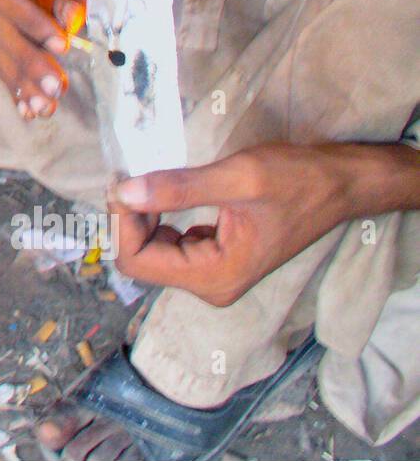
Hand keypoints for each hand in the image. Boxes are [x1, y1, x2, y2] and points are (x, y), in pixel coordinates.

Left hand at [108, 144, 356, 306]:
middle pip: (140, 259)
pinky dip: (156, 219)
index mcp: (214, 276)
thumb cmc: (297, 180)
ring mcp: (212, 274)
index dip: (122, 222)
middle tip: (127, 176)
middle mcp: (209, 285)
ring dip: (139, 217)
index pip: (136, 261)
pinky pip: (168, 244)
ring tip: (142, 181)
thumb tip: (124, 193)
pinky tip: (161, 194)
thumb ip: (179, 188)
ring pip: (150, 251)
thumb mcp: (238, 177)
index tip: (122, 182)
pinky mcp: (214, 257)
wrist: (339, 184)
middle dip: (127, 219)